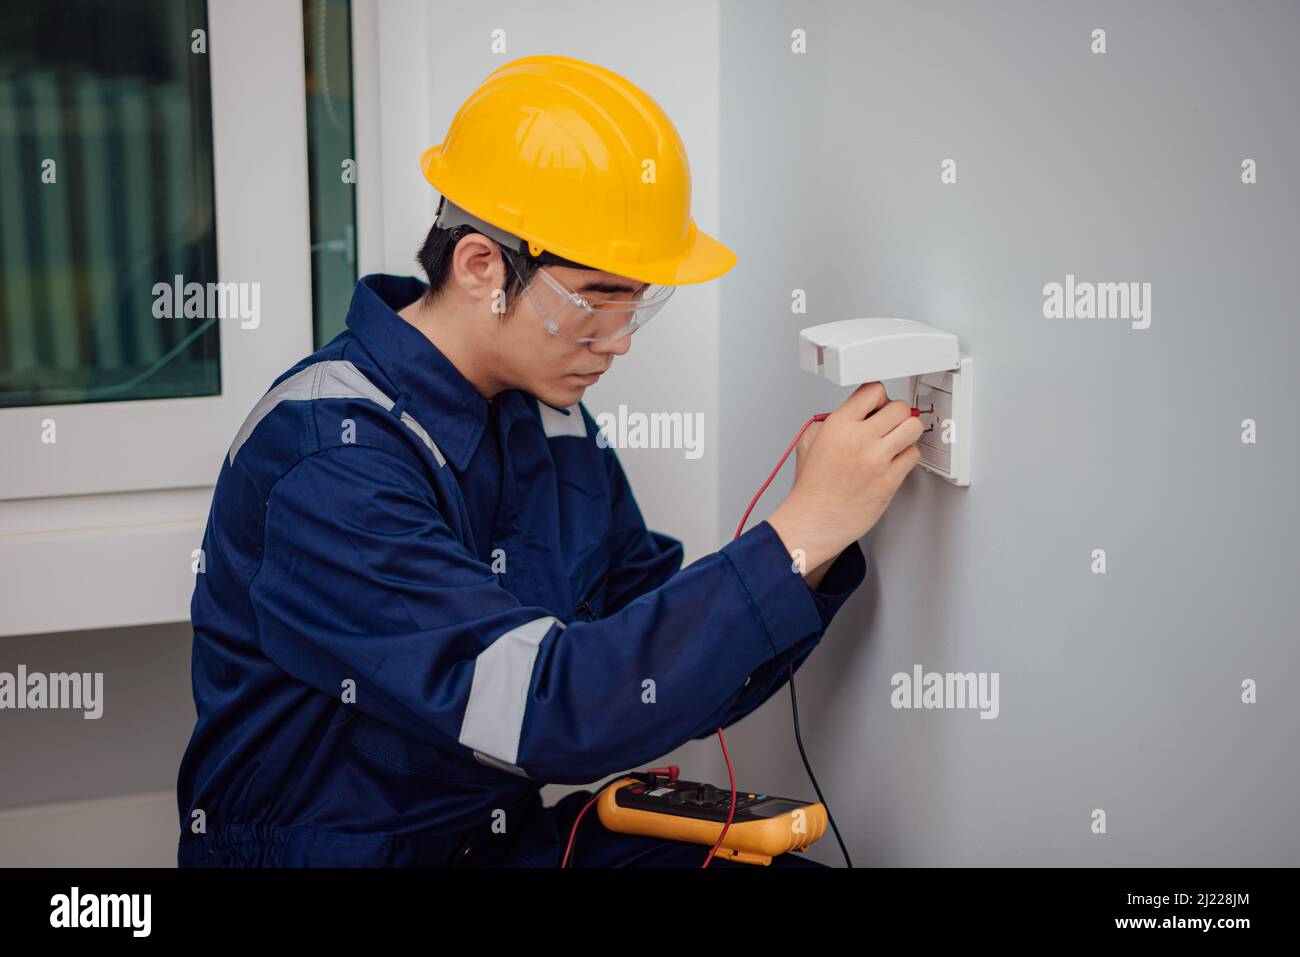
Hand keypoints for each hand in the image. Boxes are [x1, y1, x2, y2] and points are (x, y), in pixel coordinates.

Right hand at [768, 382, 922, 573]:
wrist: (814, 520)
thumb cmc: (813, 487)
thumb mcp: (809, 441)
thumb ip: (832, 420)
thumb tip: (858, 411)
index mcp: (838, 425)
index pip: (874, 390)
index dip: (879, 398)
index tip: (878, 407)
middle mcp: (858, 439)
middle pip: (900, 407)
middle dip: (896, 415)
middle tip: (890, 425)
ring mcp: (876, 460)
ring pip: (913, 428)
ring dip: (906, 433)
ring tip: (895, 442)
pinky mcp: (889, 480)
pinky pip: (913, 455)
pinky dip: (907, 456)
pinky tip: (893, 461)